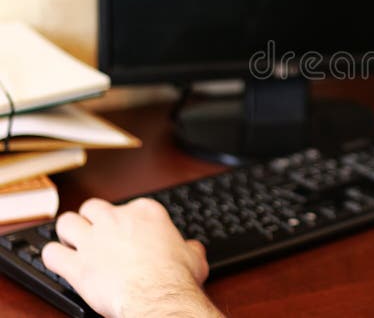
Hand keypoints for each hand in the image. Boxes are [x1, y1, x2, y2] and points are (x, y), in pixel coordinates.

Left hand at [42, 197, 219, 317]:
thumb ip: (189, 248)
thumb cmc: (176, 277)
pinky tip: (60, 264)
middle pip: (91, 206)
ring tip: (72, 244)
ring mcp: (93, 240)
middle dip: (90, 219)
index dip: (124, 221)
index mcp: (145, 212)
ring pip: (65, 222)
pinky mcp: (76, 264)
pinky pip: (51, 254)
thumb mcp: (193, 257)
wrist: (159, 297)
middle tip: (94, 234)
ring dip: (67, 232)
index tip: (126, 233)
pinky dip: (53, 258)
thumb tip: (193, 249)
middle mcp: (116, 219)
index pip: (127, 205)